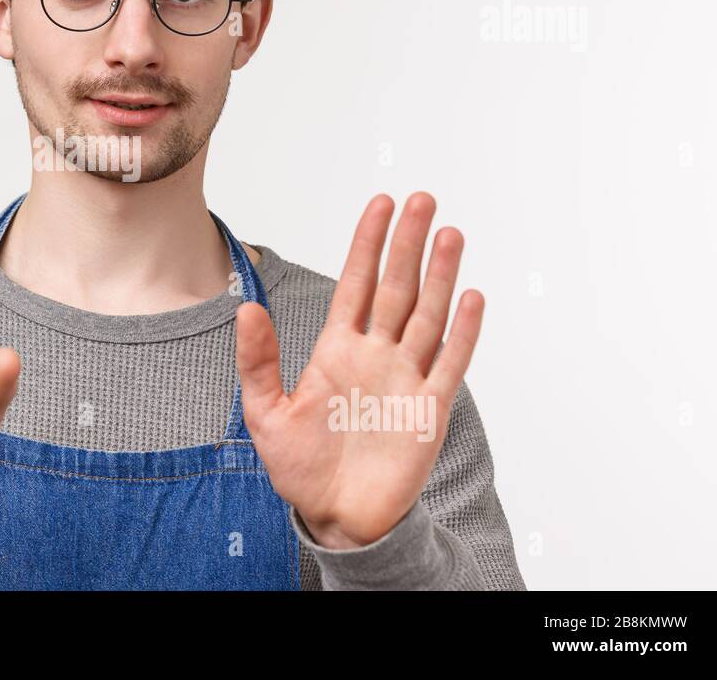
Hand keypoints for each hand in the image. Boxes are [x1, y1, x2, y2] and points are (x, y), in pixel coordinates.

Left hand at [234, 192, 483, 548]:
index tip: (381, 204)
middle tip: (423, 200)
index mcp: (336, 350)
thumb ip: (258, 360)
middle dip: (408, 244)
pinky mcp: (429, 409)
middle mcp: (376, 355)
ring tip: (450, 233)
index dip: (368, 244)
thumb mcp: (265, 412)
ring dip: (439, 275)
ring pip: (428, 315)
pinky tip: (470, 296)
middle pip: (397, 288)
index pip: (357, 284)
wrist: (335, 517)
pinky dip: (462, 331)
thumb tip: (246, 309)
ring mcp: (405, 379)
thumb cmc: (299, 467)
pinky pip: (450, 363)